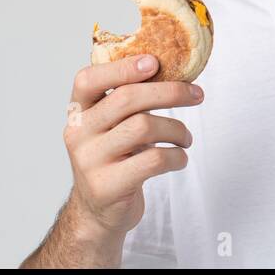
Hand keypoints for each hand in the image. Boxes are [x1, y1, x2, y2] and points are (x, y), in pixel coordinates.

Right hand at [62, 54, 202, 240]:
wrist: (98, 212)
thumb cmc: (114, 159)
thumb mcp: (112, 127)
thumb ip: (128, 100)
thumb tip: (173, 67)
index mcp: (78, 112)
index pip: (88, 79)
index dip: (121, 68)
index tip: (154, 62)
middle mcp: (79, 133)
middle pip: (126, 99)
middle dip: (169, 92)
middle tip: (197, 94)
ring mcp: (90, 161)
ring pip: (143, 127)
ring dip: (176, 129)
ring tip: (185, 137)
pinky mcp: (108, 186)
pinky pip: (153, 160)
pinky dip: (176, 156)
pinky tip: (179, 158)